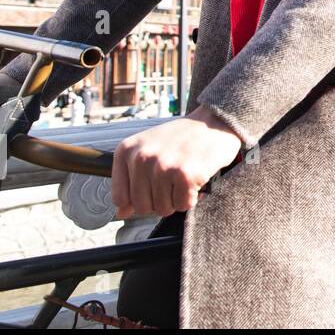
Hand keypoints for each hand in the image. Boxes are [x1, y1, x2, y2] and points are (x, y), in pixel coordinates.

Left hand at [112, 105, 243, 218]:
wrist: (214, 121)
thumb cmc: (181, 137)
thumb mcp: (149, 151)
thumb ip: (131, 181)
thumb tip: (122, 213)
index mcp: (126, 151)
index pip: (120, 197)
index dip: (139, 199)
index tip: (153, 188)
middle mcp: (141, 158)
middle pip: (142, 207)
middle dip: (160, 201)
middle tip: (173, 183)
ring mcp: (163, 166)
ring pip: (163, 208)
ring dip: (177, 199)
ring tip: (184, 179)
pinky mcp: (185, 175)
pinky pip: (183, 205)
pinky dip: (192, 198)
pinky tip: (195, 180)